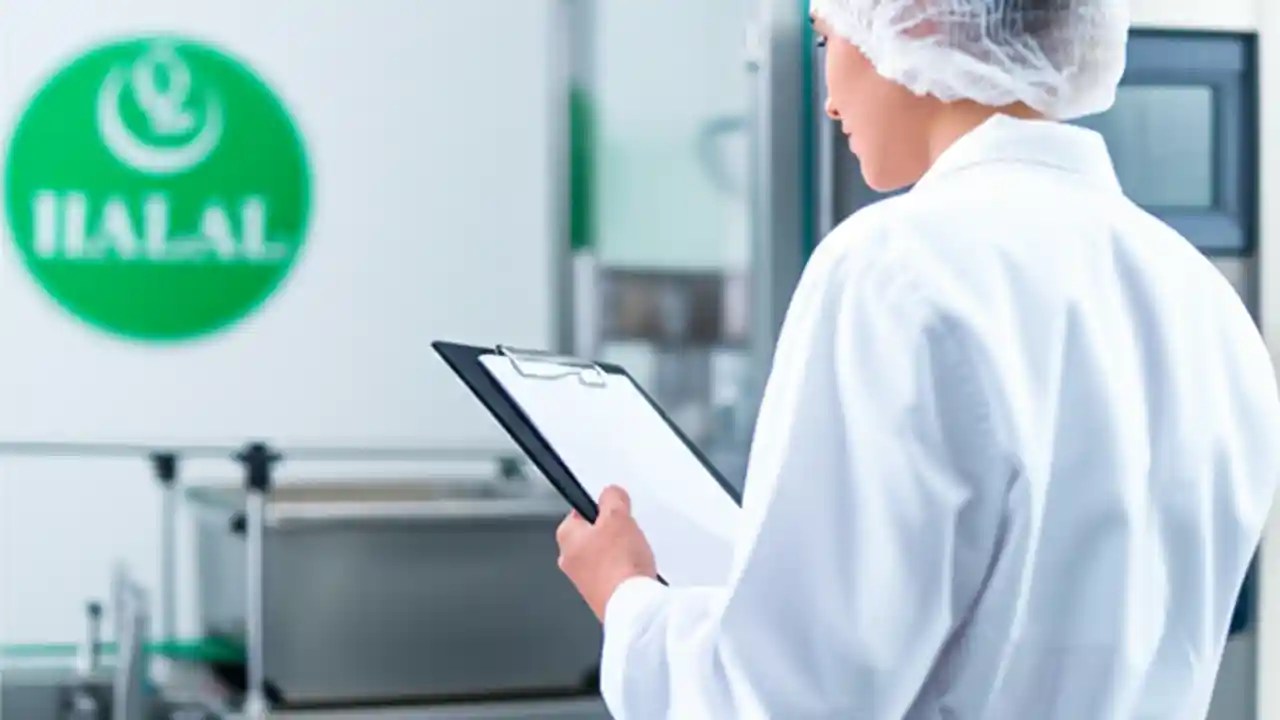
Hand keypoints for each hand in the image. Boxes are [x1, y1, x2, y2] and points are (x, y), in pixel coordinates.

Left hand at [556, 485, 657, 620]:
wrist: (632, 606)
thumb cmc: (618, 565)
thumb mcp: (617, 516)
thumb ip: (612, 498)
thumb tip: (610, 494)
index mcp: (566, 537)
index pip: (581, 511)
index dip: (602, 507)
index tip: (616, 508)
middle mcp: (569, 560)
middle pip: (595, 534)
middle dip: (614, 531)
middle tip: (628, 532)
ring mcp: (584, 580)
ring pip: (605, 555)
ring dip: (621, 552)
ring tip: (634, 554)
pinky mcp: (601, 595)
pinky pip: (614, 574)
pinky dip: (625, 571)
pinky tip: (636, 572)